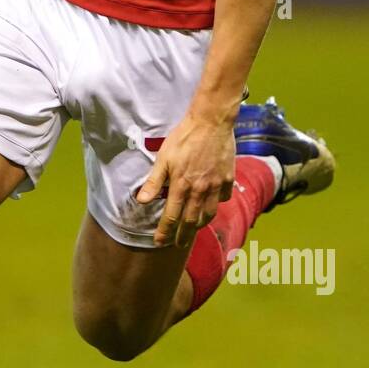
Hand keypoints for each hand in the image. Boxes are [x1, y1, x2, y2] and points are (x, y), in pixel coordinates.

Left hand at [135, 114, 235, 247]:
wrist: (211, 122)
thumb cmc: (184, 137)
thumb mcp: (163, 158)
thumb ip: (154, 182)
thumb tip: (140, 201)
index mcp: (181, 186)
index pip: (171, 216)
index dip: (165, 231)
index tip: (159, 242)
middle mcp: (200, 190)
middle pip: (191, 221)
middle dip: (183, 236)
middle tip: (177, 245)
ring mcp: (216, 186)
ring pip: (209, 214)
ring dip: (199, 224)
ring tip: (193, 229)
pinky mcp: (228, 178)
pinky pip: (222, 199)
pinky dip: (216, 205)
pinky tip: (211, 205)